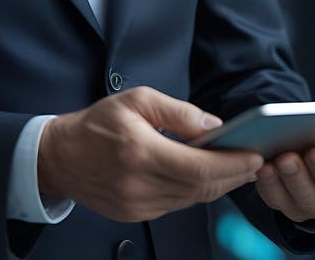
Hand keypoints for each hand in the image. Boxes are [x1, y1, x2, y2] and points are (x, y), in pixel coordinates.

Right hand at [38, 86, 262, 221]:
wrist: (59, 156)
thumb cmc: (96, 123)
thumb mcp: (136, 100)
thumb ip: (178, 111)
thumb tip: (213, 126)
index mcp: (141, 152)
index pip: (200, 167)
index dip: (233, 164)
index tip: (255, 155)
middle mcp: (140, 184)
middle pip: (202, 187)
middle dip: (233, 175)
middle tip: (255, 162)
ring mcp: (138, 204)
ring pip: (192, 199)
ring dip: (217, 185)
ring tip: (236, 168)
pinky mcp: (135, 214)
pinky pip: (176, 204)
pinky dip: (194, 191)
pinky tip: (204, 177)